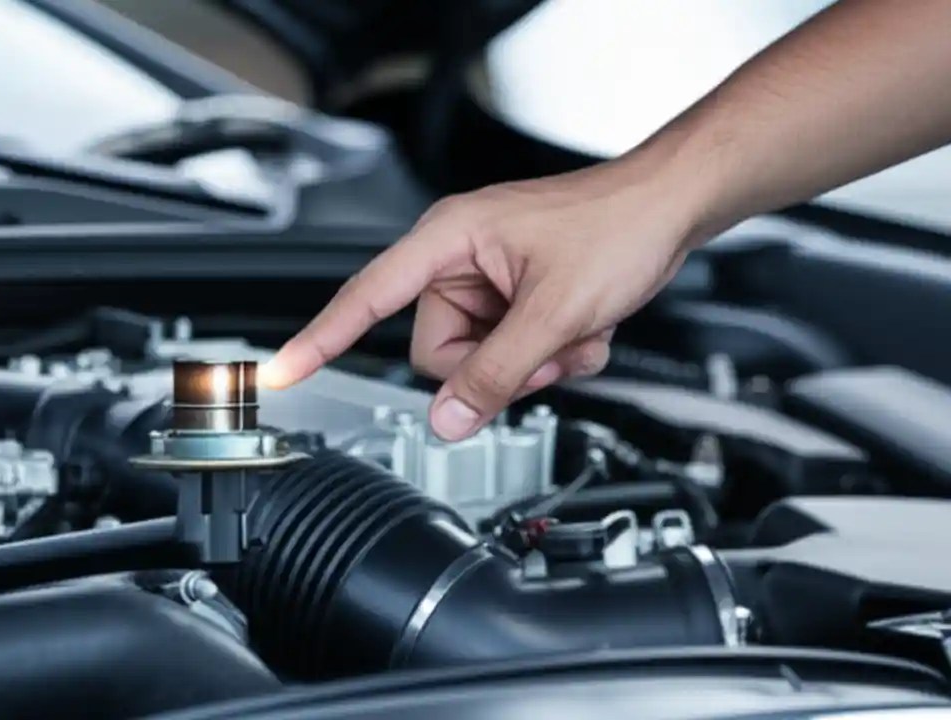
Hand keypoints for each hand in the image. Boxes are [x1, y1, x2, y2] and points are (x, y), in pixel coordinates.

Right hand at [263, 157, 704, 440]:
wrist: (670, 207)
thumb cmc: (616, 226)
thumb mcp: (554, 313)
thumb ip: (495, 374)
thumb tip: (446, 420)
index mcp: (448, 240)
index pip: (366, 298)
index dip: (322, 339)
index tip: (283, 371)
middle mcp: (458, 259)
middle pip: (437, 352)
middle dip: (496, 366)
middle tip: (544, 348)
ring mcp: (487, 279)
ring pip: (477, 359)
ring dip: (531, 362)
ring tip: (573, 332)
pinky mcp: (513, 296)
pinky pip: (507, 351)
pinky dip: (548, 352)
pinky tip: (580, 328)